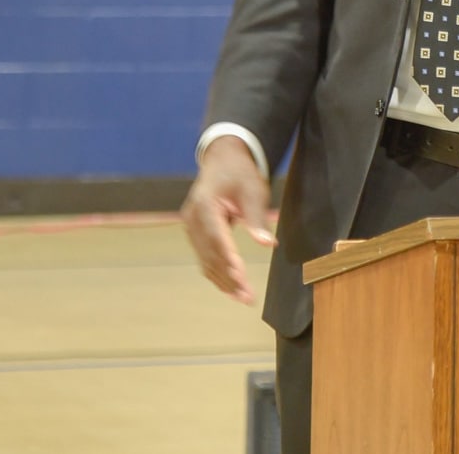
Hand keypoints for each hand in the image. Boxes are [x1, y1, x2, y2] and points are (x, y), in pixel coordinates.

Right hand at [180, 135, 274, 302]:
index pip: (216, 237)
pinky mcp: (195, 233)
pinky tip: (231, 288)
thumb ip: (257, 217)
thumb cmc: (240, 173)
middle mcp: (192, 218)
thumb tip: (267, 244)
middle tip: (247, 297)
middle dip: (228, 277)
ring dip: (223, 281)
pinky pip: (205, 258)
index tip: (241, 278)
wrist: (223, 160)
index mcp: (204, 204)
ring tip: (242, 298)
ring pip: (205, 260)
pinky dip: (217, 273)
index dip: (228, 259)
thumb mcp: (253, 189)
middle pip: (209, 254)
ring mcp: (191, 227)